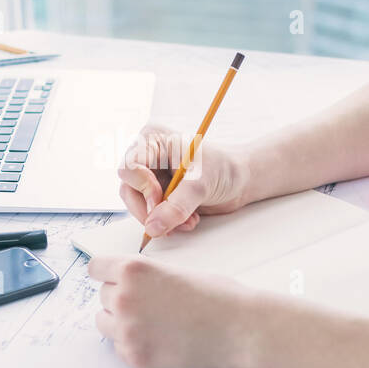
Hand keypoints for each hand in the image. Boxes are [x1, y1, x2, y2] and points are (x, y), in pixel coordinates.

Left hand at [88, 255, 258, 367]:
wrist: (242, 329)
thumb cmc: (217, 296)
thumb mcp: (176, 271)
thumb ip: (145, 276)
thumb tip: (121, 283)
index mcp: (134, 270)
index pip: (95, 268)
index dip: (107, 273)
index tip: (114, 280)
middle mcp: (124, 298)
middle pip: (102, 296)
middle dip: (121, 299)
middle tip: (151, 305)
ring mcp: (128, 331)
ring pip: (105, 323)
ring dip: (121, 323)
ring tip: (154, 323)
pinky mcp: (136, 358)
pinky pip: (120, 348)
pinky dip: (135, 345)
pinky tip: (162, 341)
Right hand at [117, 123, 251, 237]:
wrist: (240, 180)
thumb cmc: (224, 168)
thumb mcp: (200, 184)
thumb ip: (176, 206)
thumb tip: (153, 226)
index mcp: (153, 141)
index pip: (129, 166)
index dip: (142, 188)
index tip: (160, 202)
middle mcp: (147, 156)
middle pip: (129, 189)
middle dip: (151, 210)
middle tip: (171, 222)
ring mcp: (151, 176)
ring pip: (137, 205)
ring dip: (161, 220)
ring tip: (187, 221)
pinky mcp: (157, 193)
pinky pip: (150, 214)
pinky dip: (167, 223)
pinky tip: (188, 220)